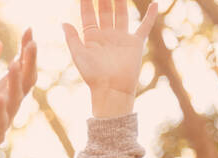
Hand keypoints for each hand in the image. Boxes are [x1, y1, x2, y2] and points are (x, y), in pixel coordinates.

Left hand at [0, 29, 36, 157]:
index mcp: (3, 92)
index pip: (20, 69)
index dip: (25, 51)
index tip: (28, 30)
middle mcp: (6, 106)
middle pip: (24, 83)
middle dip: (28, 63)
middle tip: (32, 43)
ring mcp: (0, 123)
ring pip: (13, 102)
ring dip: (15, 83)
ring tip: (15, 64)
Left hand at [63, 0, 158, 117]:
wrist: (112, 89)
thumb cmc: (93, 75)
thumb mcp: (79, 55)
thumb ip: (72, 38)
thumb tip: (63, 22)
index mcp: (91, 38)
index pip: (88, 15)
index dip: (86, 2)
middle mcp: (106, 35)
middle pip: (104, 11)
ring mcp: (121, 37)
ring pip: (121, 14)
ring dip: (120, 1)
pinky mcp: (135, 43)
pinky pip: (144, 26)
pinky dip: (150, 16)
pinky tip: (154, 3)